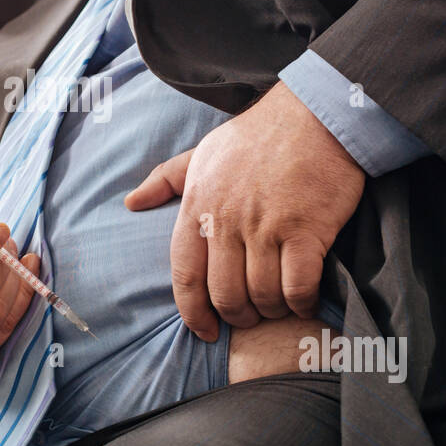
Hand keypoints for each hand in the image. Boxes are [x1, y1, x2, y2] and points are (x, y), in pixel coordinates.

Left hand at [125, 81, 364, 339]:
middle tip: (251, 316)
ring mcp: (266, 226)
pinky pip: (297, 286)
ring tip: (280, 305)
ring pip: (262, 295)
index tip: (205, 330)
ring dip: (271, 310)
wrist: (314, 115)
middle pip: (225, 294)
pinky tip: (304, 300)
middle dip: (238, 316)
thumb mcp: (203, 152)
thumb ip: (165, 180)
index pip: (185, 275)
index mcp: (198, 205)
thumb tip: (131, 202)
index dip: (193, 312)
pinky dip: (300, 303)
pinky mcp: (306, 230)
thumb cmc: (257, 137)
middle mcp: (227, 219)